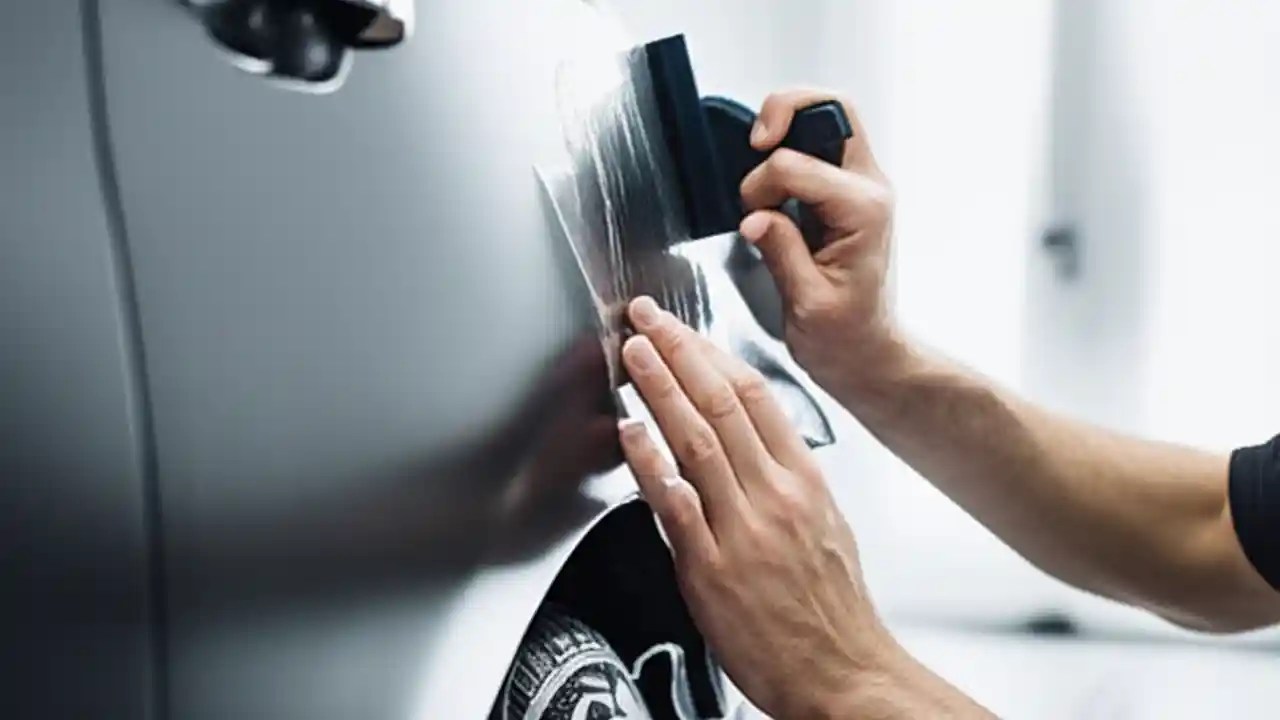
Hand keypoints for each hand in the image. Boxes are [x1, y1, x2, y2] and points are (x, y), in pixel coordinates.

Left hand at [616, 295, 894, 719]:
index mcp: (806, 480)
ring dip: (659, 389)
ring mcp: (744, 528)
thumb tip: (753, 447)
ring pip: (697, 440)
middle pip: (722, 404)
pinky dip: (648, 462)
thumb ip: (787, 482)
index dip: (714, 354)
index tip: (686, 329)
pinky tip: (629, 432)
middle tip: (647, 319)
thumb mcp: (826, 526)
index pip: (757, 396)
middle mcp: (776, 495)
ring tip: (633, 354)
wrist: (845, 674)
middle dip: (679, 352)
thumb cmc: (833, 609)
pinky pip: (675, 502)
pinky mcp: (712, 567)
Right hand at [739, 89, 900, 398]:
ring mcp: (858, 186)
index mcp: (862, 211)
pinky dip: (785, 150)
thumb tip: (754, 216)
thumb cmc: (844, 337)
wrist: (867, 353)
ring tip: (760, 164)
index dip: (760, 186)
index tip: (751, 219)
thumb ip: (782, 253)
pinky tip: (769, 183)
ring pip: (824, 119)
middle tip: (754, 144)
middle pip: (832, 108)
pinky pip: (815, 146)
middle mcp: (868, 188)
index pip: (796, 166)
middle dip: (784, 111)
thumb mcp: (808, 304)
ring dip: (784, 128)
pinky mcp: (842, 193)